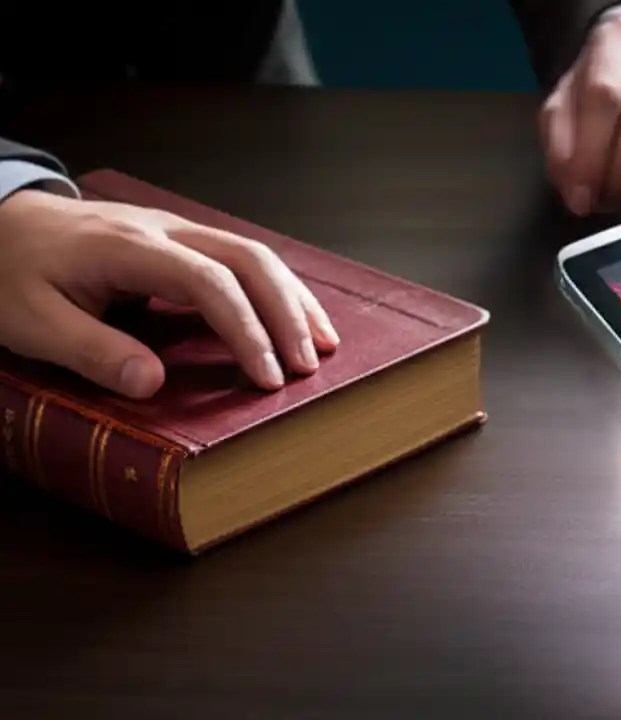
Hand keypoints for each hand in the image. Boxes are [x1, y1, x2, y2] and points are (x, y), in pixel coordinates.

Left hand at [0, 190, 338, 397]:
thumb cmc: (9, 273)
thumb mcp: (30, 321)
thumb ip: (92, 351)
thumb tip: (153, 383)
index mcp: (130, 247)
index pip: (210, 284)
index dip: (246, 331)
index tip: (267, 377)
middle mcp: (164, 230)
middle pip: (249, 260)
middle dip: (287, 313)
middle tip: (309, 364)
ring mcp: (175, 230)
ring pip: (254, 254)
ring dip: (292, 298)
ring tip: (322, 343)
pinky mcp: (179, 241)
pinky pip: (241, 259)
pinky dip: (275, 289)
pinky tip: (293, 318)